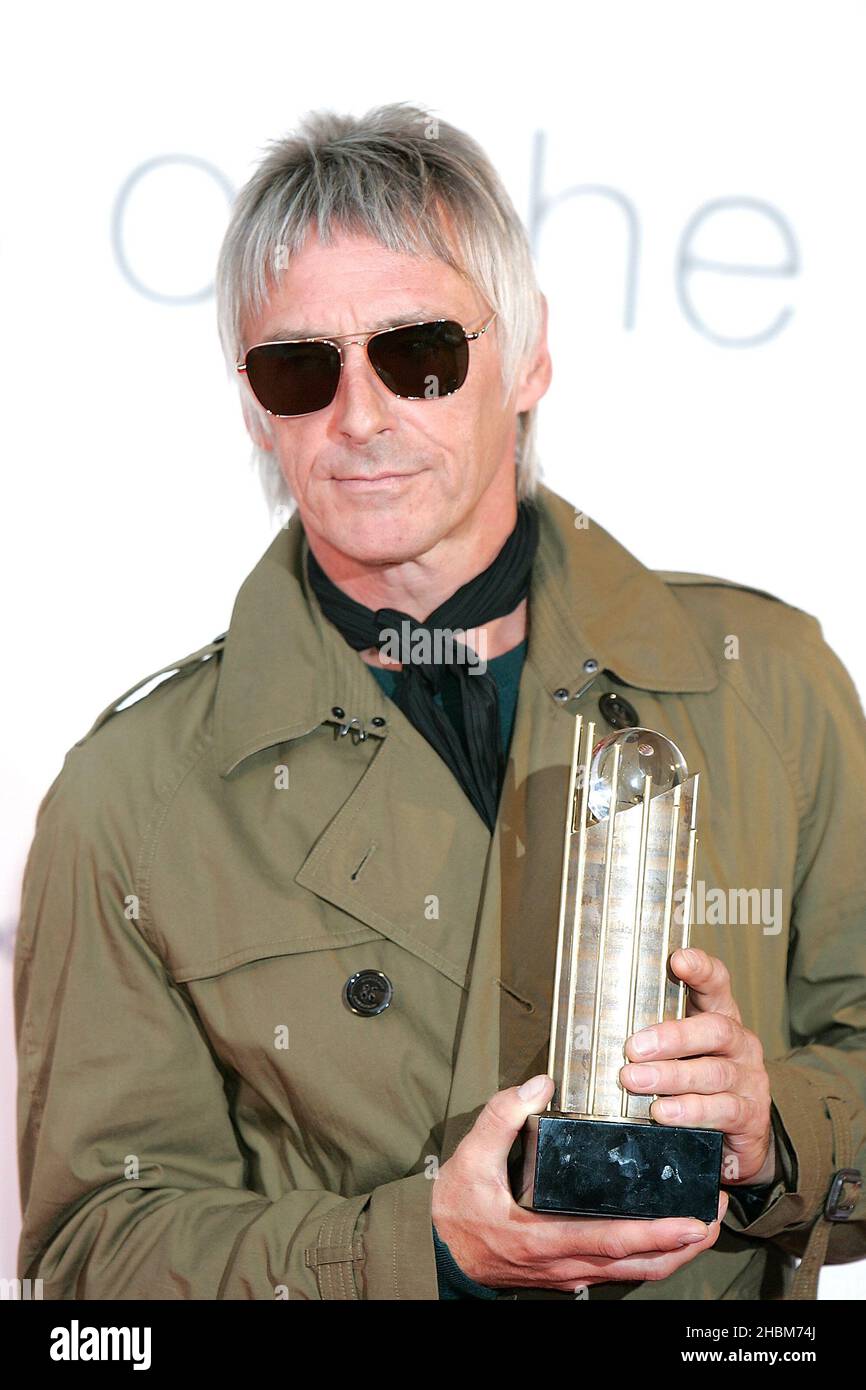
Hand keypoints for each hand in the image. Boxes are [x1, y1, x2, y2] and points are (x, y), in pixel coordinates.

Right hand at [431, 1073, 727, 1291]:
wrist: (442, 1252)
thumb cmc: (458, 1208)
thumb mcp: (470, 1157)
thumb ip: (502, 1117)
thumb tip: (540, 1083)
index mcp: (542, 1239)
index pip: (609, 1242)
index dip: (655, 1234)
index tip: (690, 1221)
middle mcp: (564, 1265)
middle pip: (637, 1266)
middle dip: (683, 1245)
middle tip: (715, 1215)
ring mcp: (571, 1274)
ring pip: (634, 1274)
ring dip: (674, 1254)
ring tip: (704, 1223)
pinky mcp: (572, 1272)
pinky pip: (621, 1271)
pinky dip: (651, 1256)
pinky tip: (668, 1233)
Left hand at [620, 947, 776, 1186]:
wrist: (738, 1132)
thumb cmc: (697, 1079)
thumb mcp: (679, 1049)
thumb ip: (651, 1032)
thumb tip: (594, 1024)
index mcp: (720, 1016)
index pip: (717, 983)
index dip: (702, 969)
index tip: (678, 960)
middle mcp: (740, 1042)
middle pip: (715, 1029)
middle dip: (672, 1037)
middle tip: (632, 1048)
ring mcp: (748, 1078)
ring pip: (713, 1072)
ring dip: (670, 1076)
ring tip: (634, 1080)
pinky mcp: (750, 1114)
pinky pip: (721, 1109)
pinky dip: (689, 1110)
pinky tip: (663, 1111)